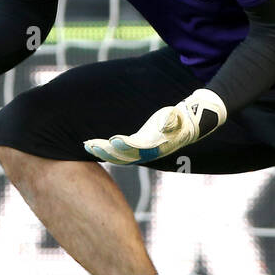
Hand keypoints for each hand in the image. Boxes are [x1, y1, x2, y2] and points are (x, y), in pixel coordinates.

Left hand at [84, 88, 225, 164]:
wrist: (186, 127)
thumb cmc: (181, 120)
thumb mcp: (178, 118)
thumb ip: (172, 120)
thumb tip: (166, 121)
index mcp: (156, 146)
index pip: (138, 148)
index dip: (125, 146)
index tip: (113, 139)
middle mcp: (147, 153)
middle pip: (124, 156)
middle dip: (107, 151)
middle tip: (91, 145)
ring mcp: (140, 152)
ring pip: (118, 156)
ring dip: (102, 151)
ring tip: (87, 145)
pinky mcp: (134, 148)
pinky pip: (117, 152)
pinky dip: (104, 149)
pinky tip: (92, 145)